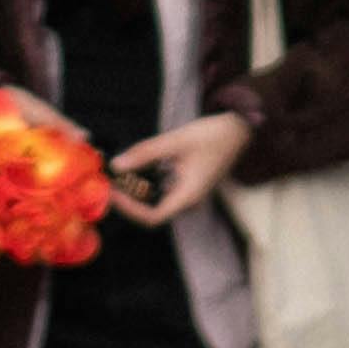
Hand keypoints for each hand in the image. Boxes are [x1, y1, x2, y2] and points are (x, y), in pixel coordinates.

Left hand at [110, 110, 254, 224]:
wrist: (238, 130)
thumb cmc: (212, 136)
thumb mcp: (175, 142)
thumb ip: (145, 153)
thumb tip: (116, 165)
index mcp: (189, 196)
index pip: (153, 217)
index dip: (130, 209)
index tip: (113, 193)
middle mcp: (188, 200)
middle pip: (151, 210)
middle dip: (129, 197)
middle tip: (110, 179)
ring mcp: (187, 193)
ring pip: (155, 199)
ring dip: (136, 188)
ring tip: (118, 172)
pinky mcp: (186, 184)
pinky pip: (162, 189)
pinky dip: (146, 180)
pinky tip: (136, 165)